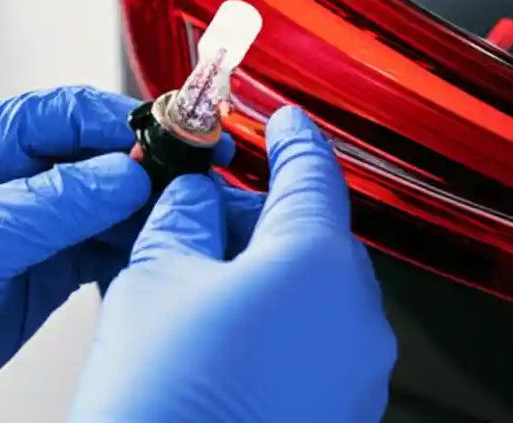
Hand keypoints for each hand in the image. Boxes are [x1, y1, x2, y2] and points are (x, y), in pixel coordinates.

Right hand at [70, 106, 397, 421]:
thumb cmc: (166, 404)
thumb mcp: (156, 277)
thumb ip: (186, 216)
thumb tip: (199, 201)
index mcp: (317, 261)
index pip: (312, 171)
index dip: (290, 137)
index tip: (282, 119)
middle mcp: (355, 315)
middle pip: (310, 236)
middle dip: (254, 222)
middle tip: (195, 222)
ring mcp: (356, 373)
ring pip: (311, 294)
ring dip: (260, 279)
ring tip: (188, 297)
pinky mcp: (342, 415)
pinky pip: (313, 345)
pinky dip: (273, 328)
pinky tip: (215, 344)